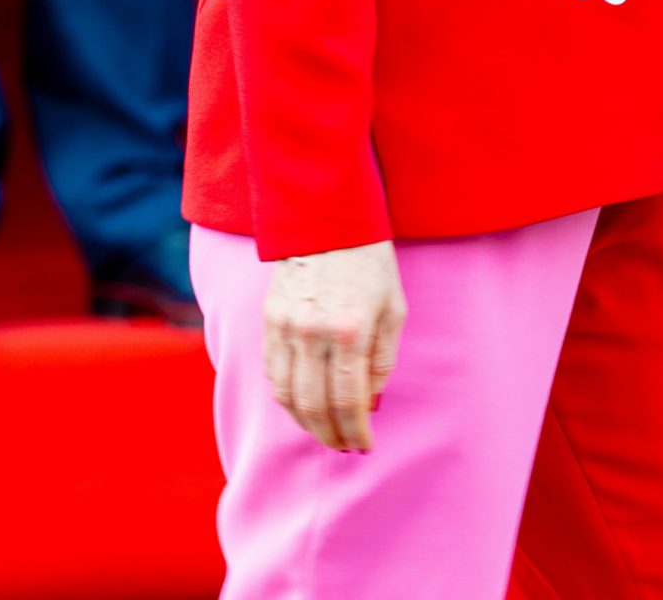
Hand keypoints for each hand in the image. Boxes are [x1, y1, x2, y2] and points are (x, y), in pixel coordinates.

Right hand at [263, 241, 406, 452]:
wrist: (328, 216)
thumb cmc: (370, 261)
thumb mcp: (393, 308)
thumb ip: (382, 359)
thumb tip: (370, 402)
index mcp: (350, 329)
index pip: (348, 402)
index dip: (356, 432)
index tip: (365, 445)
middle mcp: (313, 331)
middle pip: (314, 406)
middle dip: (330, 435)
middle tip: (344, 445)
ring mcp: (286, 325)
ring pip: (286, 395)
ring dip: (305, 422)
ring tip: (324, 430)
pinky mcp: (269, 318)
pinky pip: (272, 371)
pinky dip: (286, 396)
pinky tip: (302, 402)